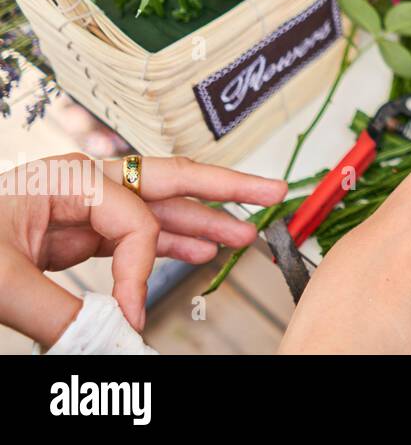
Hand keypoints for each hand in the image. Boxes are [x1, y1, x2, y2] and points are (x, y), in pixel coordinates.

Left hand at [0, 154, 286, 345]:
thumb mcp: (0, 283)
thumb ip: (64, 312)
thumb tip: (118, 341)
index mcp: (59, 180)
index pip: (133, 218)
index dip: (146, 266)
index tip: (135, 315)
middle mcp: (71, 188)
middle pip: (163, 179)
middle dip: (222, 187)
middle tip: (273, 192)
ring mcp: (67, 212)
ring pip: (151, 209)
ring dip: (201, 221)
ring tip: (246, 234)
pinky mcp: (59, 240)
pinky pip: (126, 238)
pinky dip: (165, 245)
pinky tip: (196, 251)